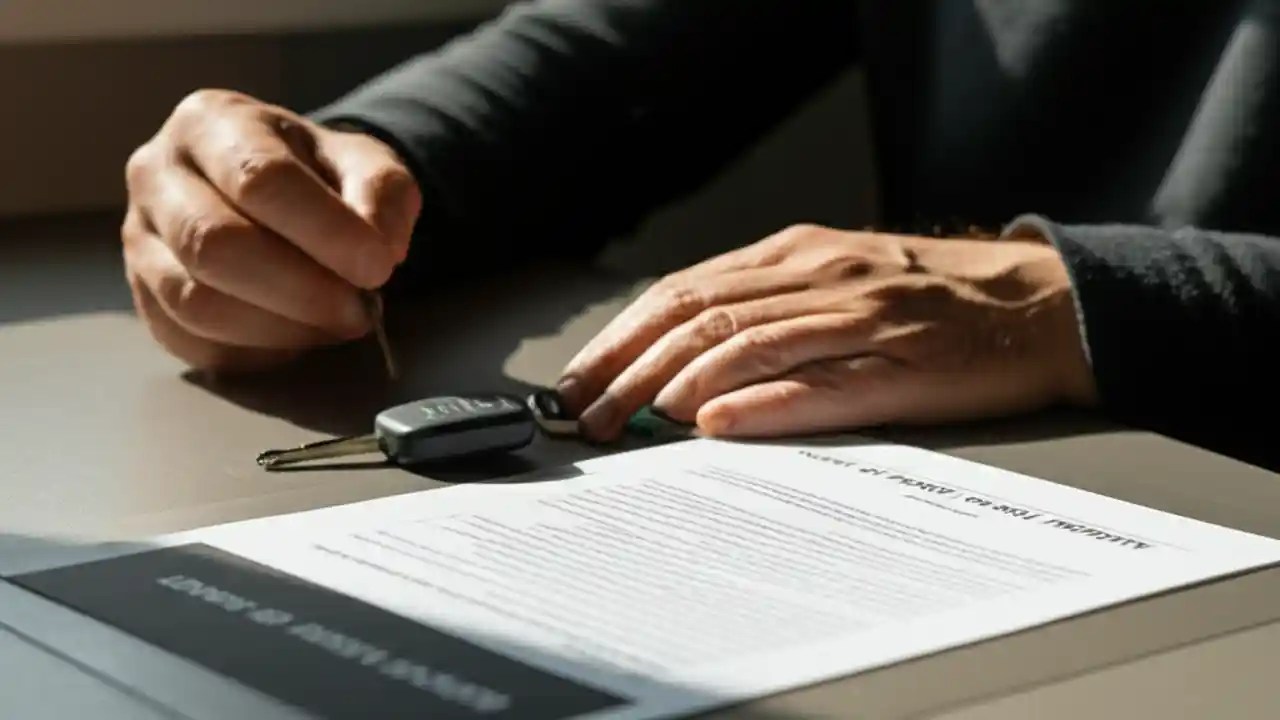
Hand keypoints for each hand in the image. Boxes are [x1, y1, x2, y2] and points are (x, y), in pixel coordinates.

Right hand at [122, 89, 421, 370]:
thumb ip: (381, 193)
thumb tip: (378, 249)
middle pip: (213, 244)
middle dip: (299, 289)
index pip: (259, 178)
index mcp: (210, 122)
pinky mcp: (144, 298)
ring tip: (334, 323)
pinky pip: (193, 343)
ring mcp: (139, 240)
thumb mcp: (364, 162)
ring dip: (280, 328)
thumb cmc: (317, 175)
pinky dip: (256, 353)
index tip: (377, 267)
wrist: (278, 195)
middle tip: (357, 310)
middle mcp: (156, 174)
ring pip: (196, 303)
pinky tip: (298, 338)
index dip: (324, 230)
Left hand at [557, 224, 1095, 440]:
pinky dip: (760, 402)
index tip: (577, 380)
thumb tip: (677, 362)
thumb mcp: (838, 281)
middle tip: (584, 415)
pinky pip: (820, 382)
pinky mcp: (900, 364)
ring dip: (673, 385)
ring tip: (627, 423)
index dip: (622, 336)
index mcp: (797, 254)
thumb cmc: (929, 302)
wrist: (1039, 305)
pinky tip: (715, 421)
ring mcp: (860, 317)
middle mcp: (820, 275)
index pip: (684, 290)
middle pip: (699, 315)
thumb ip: (767, 310)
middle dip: (630, 367)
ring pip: (746, 342)